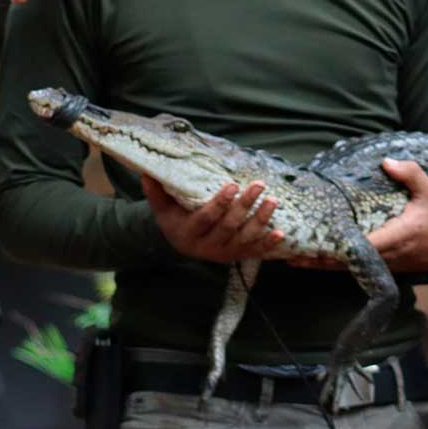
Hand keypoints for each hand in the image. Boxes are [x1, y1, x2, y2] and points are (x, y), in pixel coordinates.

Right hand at [142, 175, 283, 262]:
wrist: (183, 245)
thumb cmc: (174, 219)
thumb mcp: (163, 208)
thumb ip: (157, 192)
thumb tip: (147, 171)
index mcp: (188, 234)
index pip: (205, 218)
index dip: (219, 203)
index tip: (232, 185)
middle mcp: (206, 247)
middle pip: (229, 227)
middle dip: (245, 206)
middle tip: (258, 185)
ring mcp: (224, 253)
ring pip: (245, 239)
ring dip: (261, 221)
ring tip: (273, 201)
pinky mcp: (237, 256)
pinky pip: (255, 252)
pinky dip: (268, 244)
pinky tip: (281, 233)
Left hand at [288, 158, 427, 272]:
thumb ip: (411, 174)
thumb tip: (386, 162)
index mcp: (398, 235)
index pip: (366, 244)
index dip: (341, 246)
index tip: (319, 241)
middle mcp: (386, 254)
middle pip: (347, 260)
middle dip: (320, 258)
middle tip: (292, 251)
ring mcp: (380, 264)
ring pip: (345, 268)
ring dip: (319, 264)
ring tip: (290, 258)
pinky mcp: (376, 268)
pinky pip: (349, 268)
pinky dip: (328, 265)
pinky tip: (307, 261)